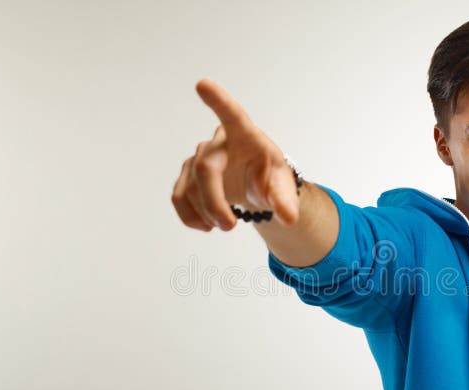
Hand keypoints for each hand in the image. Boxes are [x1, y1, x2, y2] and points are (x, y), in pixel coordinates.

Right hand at [171, 79, 300, 231]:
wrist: (256, 187)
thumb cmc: (270, 178)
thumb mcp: (283, 188)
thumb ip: (287, 202)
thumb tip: (289, 218)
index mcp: (246, 136)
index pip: (233, 115)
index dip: (218, 101)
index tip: (203, 85)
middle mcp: (219, 143)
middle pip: (205, 168)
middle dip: (214, 202)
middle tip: (229, 226)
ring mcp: (199, 158)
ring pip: (191, 188)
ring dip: (206, 214)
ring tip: (226, 225)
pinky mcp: (187, 177)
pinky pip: (179, 197)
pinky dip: (190, 217)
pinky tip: (206, 225)